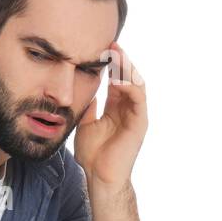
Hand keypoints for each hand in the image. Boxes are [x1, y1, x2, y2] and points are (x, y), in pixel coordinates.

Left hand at [73, 41, 146, 187]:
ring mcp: (136, 115)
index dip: (110, 65)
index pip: (115, 80)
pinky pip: (138, 100)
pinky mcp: (140, 123)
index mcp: (115, 108)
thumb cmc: (93, 154)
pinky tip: (120, 77)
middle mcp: (128, 109)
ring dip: (127, 68)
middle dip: (120, 60)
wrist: (100, 176)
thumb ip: (88, 106)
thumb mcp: (85, 124)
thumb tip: (81, 88)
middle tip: (111, 43)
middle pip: (127, 78)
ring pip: (135, 84)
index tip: (100, 48)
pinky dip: (131, 86)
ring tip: (117, 54)